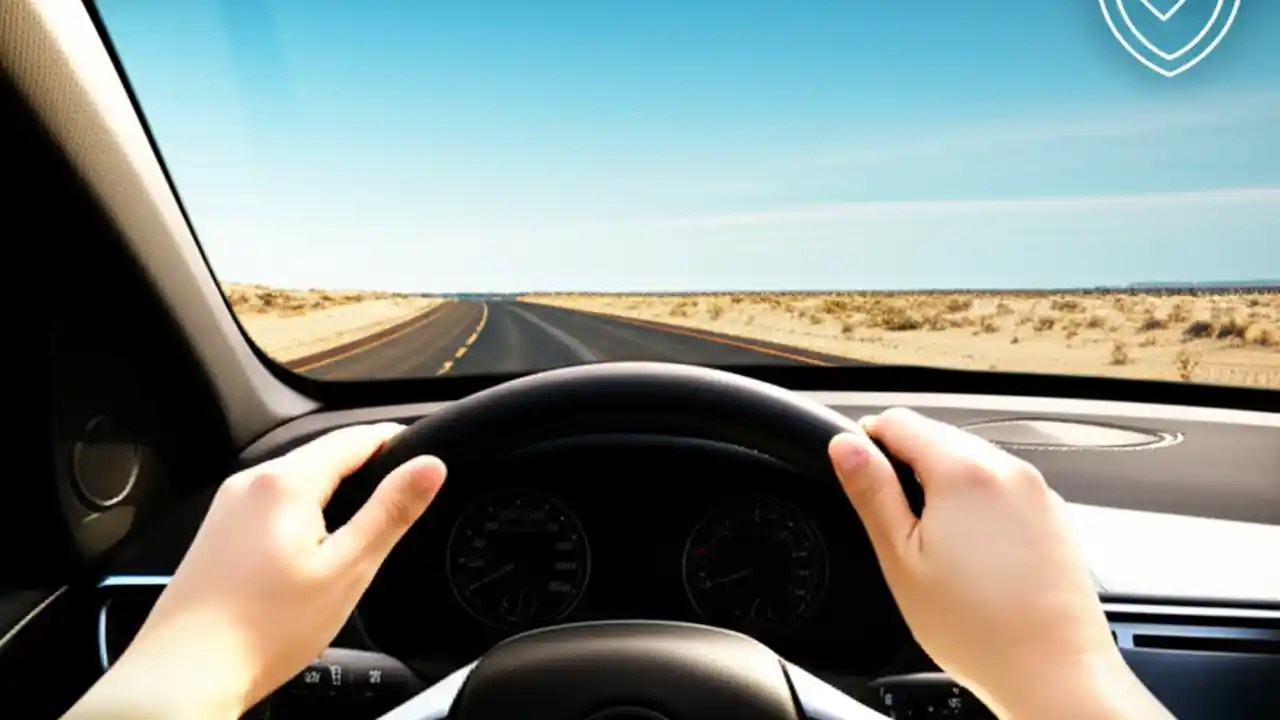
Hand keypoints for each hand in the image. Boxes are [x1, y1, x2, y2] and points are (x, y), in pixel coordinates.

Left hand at [66, 423, 444, 718]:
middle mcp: (250, 484)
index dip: (394, 440)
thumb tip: (429, 466)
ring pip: (296, 481)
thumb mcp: (347, 568)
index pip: (354, 438)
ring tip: (365, 520)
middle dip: (365, 466)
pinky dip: (303, 512)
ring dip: (333, 489)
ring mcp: (228, 507)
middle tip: (402, 490)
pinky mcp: (217, 532)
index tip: (420, 449)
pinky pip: (271, 505)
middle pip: (323, 456)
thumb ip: (390, 512)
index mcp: (285, 482)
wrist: (186, 673)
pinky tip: (314, 548)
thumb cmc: (263, 629)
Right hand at [829, 408, 1168, 719]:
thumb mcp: (901, 558)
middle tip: (893, 524)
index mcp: (963, 471)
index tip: (858, 473)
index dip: (867, 441)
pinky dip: (978, 506)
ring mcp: (1036, 491)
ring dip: (943, 485)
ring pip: (971, 462)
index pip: (899, 421)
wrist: (1055, 673)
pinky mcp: (1053, 515)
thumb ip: (872, 493)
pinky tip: (972, 555)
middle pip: (937, 436)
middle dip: (907, 466)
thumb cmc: (979, 628)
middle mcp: (1006, 470)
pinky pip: (1002, 489)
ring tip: (934, 546)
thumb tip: (845, 446)